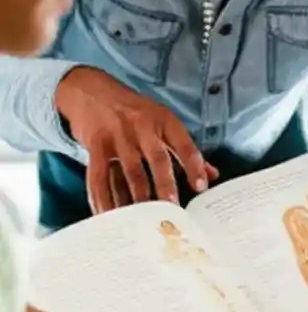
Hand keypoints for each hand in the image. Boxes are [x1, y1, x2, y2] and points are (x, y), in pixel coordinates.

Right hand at [55, 66, 217, 212]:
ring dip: (137, 197)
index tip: (200, 187)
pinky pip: (99, 176)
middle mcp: (142, 126)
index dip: (194, 166)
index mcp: (164, 120)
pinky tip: (109, 214)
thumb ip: (185, 149)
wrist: (92, 92)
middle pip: (157, 159)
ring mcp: (118, 136)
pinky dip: (103, 197)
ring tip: (143, 219)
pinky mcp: (96, 146)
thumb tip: (212, 174)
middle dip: (166, 185)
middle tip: (172, 207)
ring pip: (130, 171)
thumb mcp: (163, 122)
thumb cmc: (135, 112)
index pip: (185, 145)